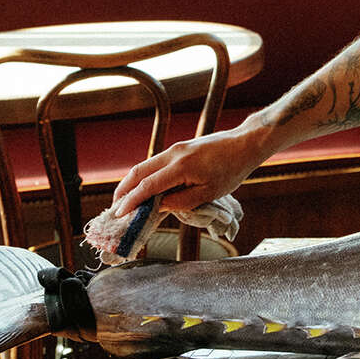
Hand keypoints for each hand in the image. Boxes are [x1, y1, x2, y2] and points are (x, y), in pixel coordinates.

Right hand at [88, 128, 265, 259]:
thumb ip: (182, 202)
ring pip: (144, 166)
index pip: (147, 187)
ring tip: (124, 201)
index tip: (119, 215)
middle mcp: (172, 155)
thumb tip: (159, 207)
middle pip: (137, 173)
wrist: (244, 144)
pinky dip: (143, 177)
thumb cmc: (231, 170)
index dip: (131, 202)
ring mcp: (174, 150)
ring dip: (131, 183)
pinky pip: (154, 164)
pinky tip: (143, 188)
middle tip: (115, 209)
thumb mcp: (209, 193)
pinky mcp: (178, 149)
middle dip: (123, 191)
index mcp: (180, 167)